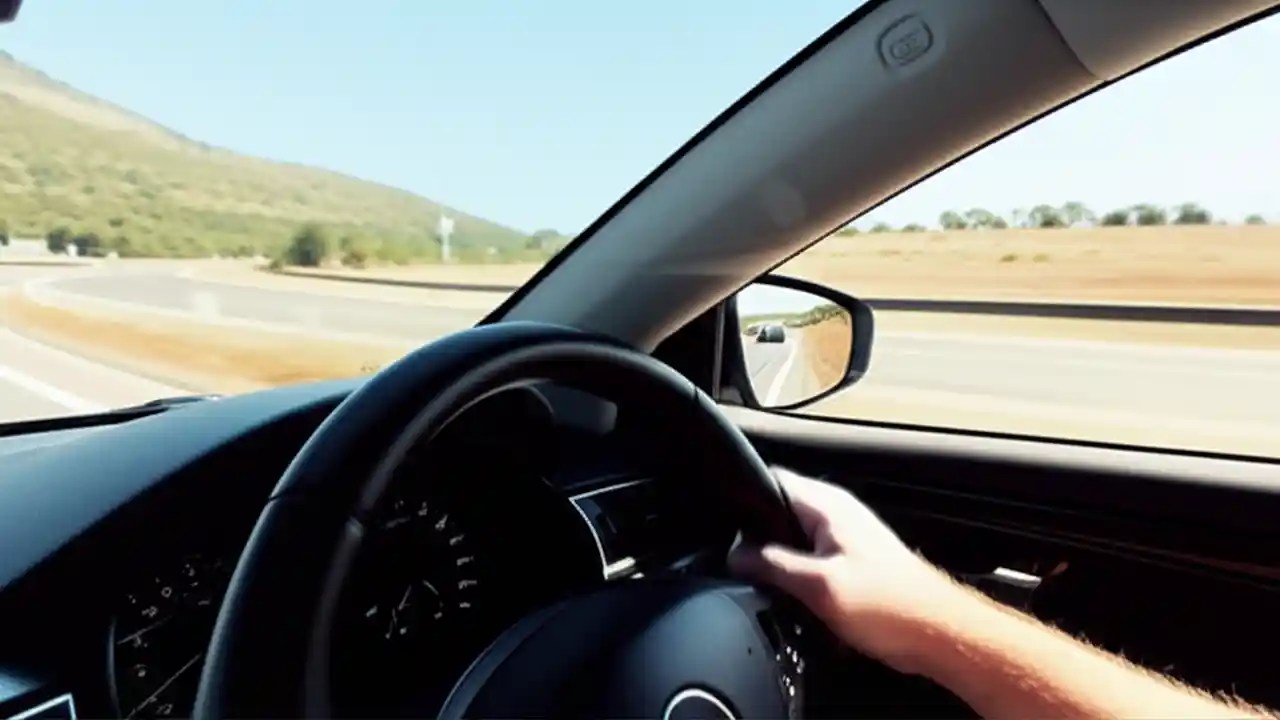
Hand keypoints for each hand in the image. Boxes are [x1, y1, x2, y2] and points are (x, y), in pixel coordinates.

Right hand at [728, 468, 968, 673]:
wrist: (936, 633)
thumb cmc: (889, 606)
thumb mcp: (818, 585)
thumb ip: (772, 565)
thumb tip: (735, 554)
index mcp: (828, 506)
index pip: (772, 480)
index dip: (744, 499)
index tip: (724, 527)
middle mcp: (836, 514)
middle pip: (778, 513)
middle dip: (757, 537)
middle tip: (742, 566)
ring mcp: (844, 538)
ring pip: (792, 540)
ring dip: (778, 562)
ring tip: (766, 585)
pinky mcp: (849, 564)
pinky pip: (809, 562)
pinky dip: (797, 578)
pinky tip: (792, 598)